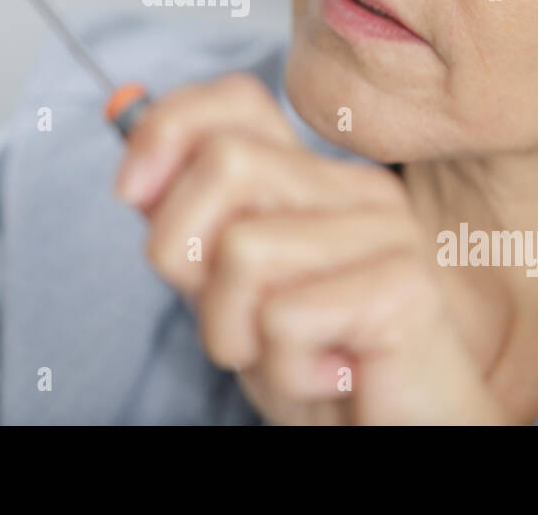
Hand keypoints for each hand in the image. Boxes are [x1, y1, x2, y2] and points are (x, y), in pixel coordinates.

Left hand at [115, 73, 515, 423]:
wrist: (404, 437)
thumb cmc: (317, 365)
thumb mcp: (229, 291)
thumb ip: (192, 228)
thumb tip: (136, 175)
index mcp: (312, 179)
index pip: (236, 100)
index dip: (166, 129)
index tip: (132, 192)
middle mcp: (354, 189)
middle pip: (225, 161)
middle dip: (185, 253)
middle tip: (232, 319)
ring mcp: (386, 231)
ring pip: (244, 248)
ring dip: (234, 329)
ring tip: (284, 355)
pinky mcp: (406, 287)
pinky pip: (287, 316)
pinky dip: (286, 368)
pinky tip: (328, 375)